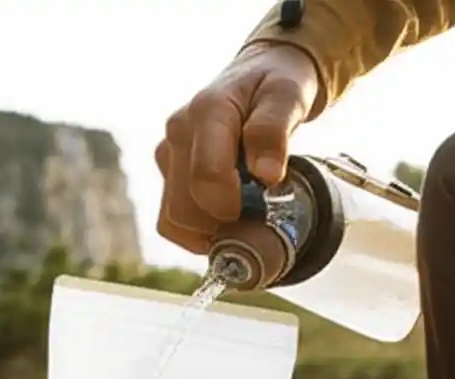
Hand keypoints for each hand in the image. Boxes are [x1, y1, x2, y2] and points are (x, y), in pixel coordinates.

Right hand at [156, 42, 319, 253]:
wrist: (258, 71)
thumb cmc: (275, 83)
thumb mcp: (288, 95)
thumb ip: (273, 131)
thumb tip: (265, 176)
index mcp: (207, 111)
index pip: (206, 177)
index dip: (233, 206)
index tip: (263, 206)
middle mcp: (177, 133)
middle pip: (184, 208)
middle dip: (223, 223)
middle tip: (259, 211)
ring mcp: (167, 153)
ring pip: (174, 219)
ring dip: (209, 230)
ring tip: (244, 212)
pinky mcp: (166, 171)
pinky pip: (170, 220)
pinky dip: (196, 232)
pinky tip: (225, 218)